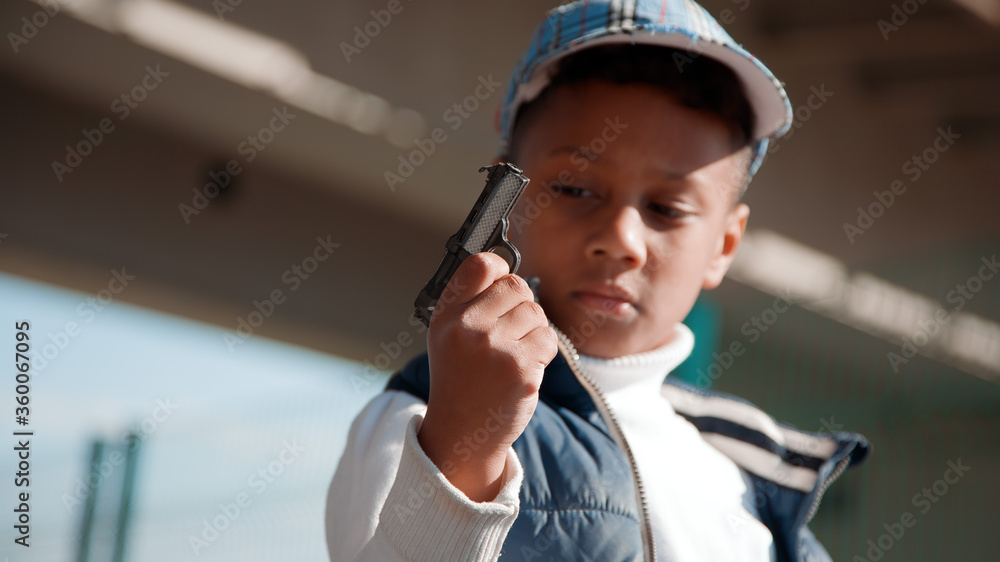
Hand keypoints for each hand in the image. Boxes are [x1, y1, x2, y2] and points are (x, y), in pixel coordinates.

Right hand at [418, 252, 556, 501]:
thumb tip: (505, 269)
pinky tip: (524, 368)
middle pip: (515, 285)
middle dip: (522, 305)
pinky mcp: (520, 367)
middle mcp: (467, 327)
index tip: (502, 280)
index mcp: (446, 316)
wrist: (463, 432)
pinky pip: (548, 338)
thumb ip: (470, 303)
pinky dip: (544, 352)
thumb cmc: (460, 382)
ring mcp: (494, 346)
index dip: (499, 268)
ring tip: (514, 353)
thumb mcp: (448, 337)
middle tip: (512, 330)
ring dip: (534, 331)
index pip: (480, 265)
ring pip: (536, 312)